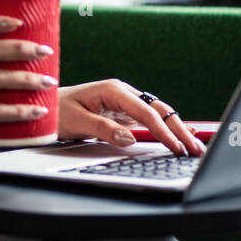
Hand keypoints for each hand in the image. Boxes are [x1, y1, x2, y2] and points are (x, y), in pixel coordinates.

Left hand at [58, 80, 204, 157]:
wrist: (44, 106)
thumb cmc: (56, 111)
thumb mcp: (75, 121)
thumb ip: (102, 129)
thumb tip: (129, 137)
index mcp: (113, 90)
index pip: (145, 112)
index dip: (163, 131)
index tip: (175, 147)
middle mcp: (122, 93)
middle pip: (159, 111)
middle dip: (179, 130)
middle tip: (196, 150)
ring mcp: (125, 103)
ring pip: (158, 115)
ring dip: (176, 130)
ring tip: (193, 148)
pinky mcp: (124, 113)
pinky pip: (149, 120)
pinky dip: (165, 130)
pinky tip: (178, 139)